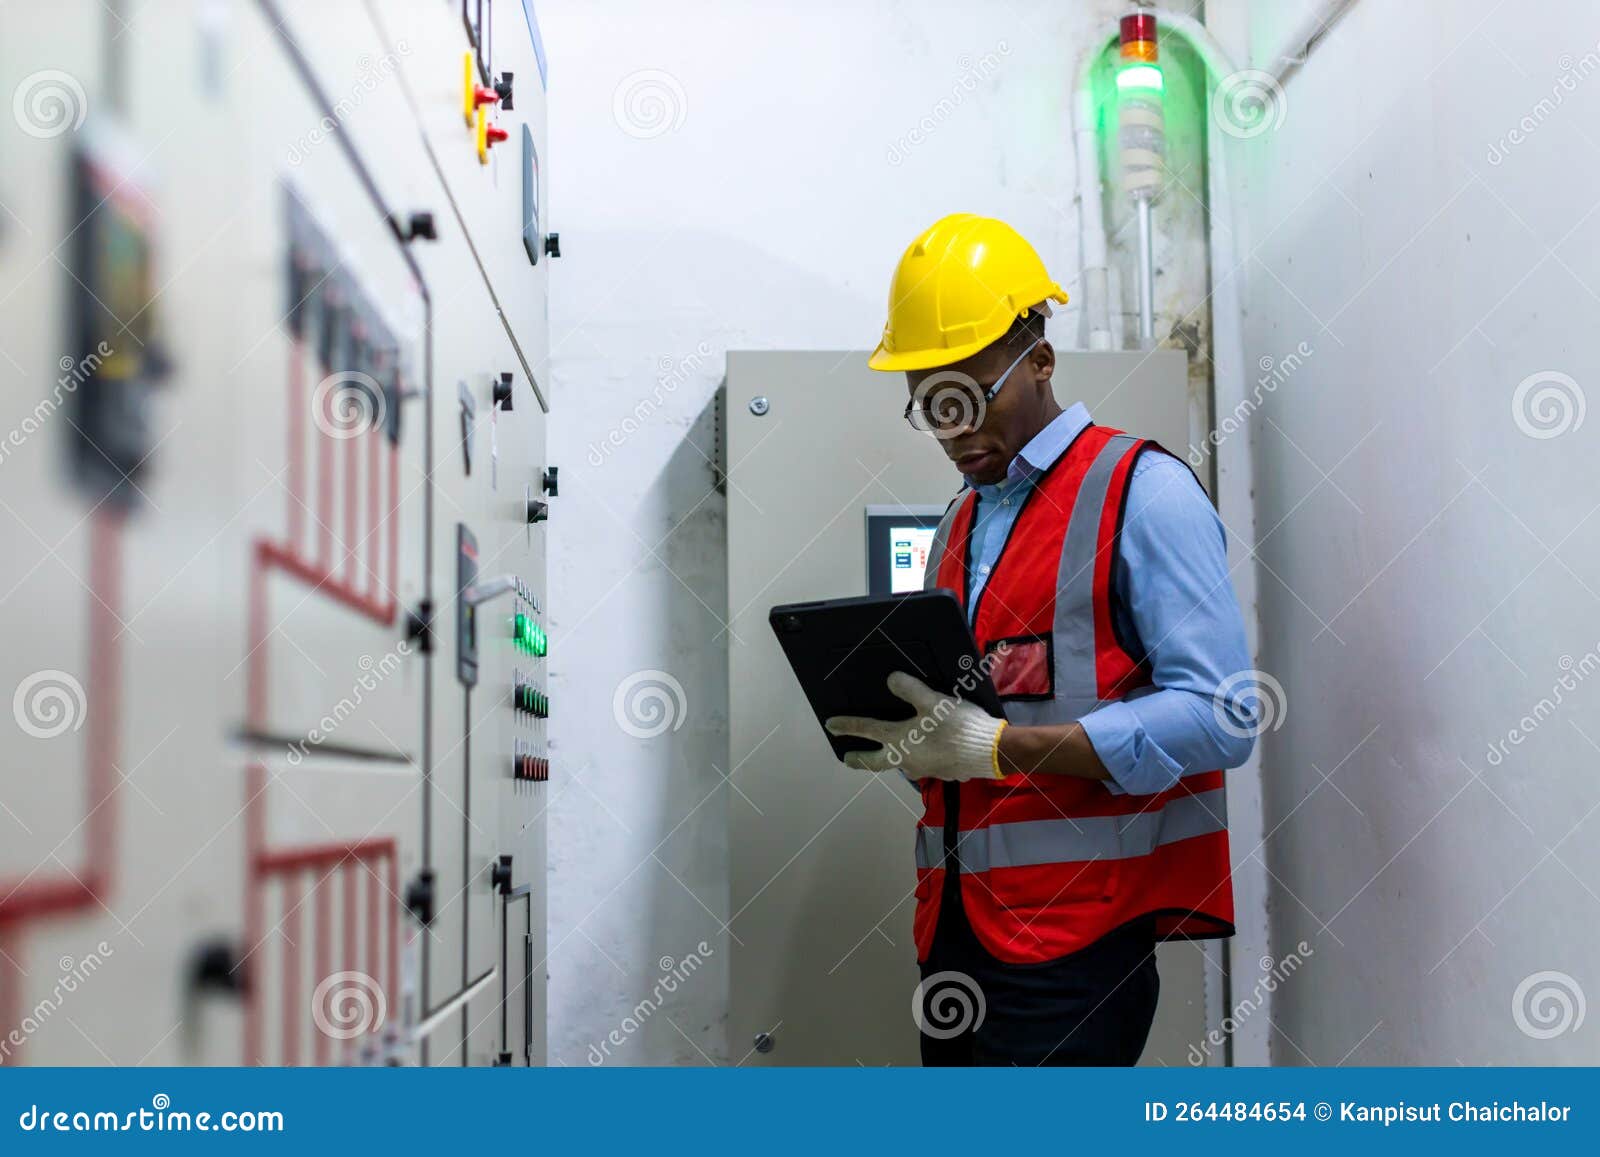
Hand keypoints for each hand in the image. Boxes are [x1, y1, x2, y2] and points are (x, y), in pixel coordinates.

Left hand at [825, 671, 1006, 781]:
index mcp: (899, 741)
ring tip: (888, 752)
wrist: (990, 751)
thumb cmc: (958, 726)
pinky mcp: (941, 772)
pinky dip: (915, 759)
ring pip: (899, 765)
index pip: (867, 731)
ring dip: (890, 759)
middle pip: (876, 762)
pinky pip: (921, 766)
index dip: (847, 726)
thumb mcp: (933, 701)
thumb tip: (891, 680)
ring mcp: (923, 770)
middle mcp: (906, 760)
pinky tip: (924, 752)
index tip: (830, 725)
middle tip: (848, 758)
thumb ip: (910, 690)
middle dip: (859, 759)